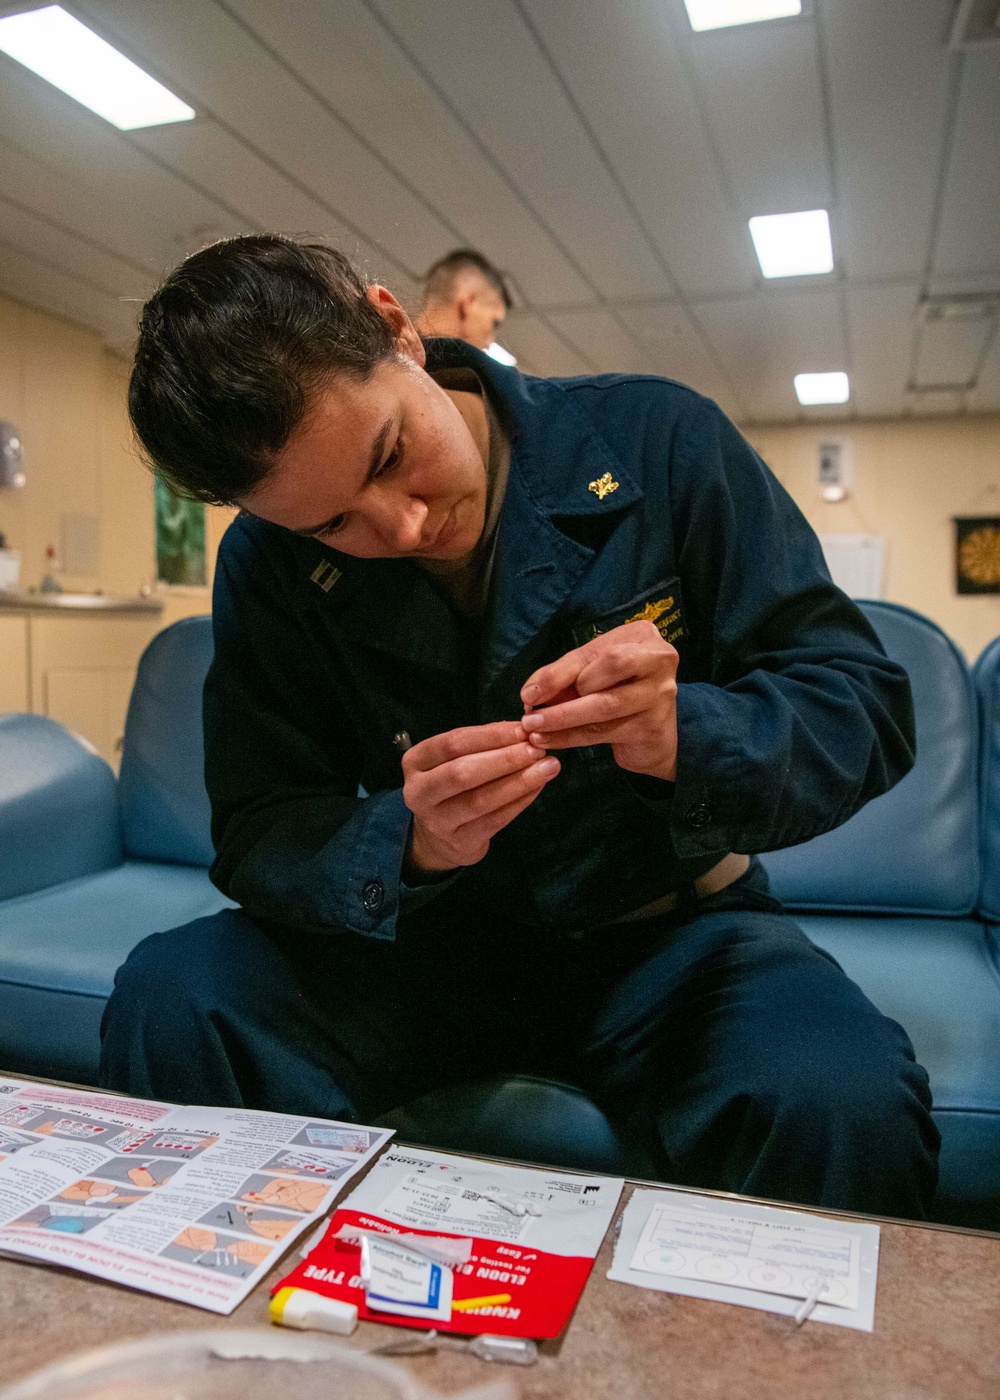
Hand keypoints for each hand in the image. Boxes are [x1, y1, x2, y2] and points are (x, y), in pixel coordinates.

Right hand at [402, 720, 560, 875]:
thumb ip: (482, 744)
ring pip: (481, 799)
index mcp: (416, 762)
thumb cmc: (452, 787)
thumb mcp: (453, 760)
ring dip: (519, 781)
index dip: (491, 735)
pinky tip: (538, 788)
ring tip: (547, 767)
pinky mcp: (460, 843)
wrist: (438, 837)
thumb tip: (522, 731)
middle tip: (537, 749)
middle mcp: (419, 792)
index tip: (523, 729)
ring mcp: (437, 821)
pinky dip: (520, 802)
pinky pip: (495, 820)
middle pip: (463, 772)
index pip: (453, 743)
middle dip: (505, 758)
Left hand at [519, 620, 678, 781]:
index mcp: (642, 636)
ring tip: (534, 728)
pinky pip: (604, 731)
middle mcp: (659, 660)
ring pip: (605, 703)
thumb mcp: (592, 674)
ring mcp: (660, 693)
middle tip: (536, 711)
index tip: (528, 693)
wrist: (653, 736)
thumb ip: (564, 675)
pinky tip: (550, 741)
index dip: (559, 672)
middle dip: (567, 690)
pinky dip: (571, 737)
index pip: (596, 650)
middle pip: (610, 665)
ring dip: (563, 717)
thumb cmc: (618, 692)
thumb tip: (531, 693)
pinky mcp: (653, 725)